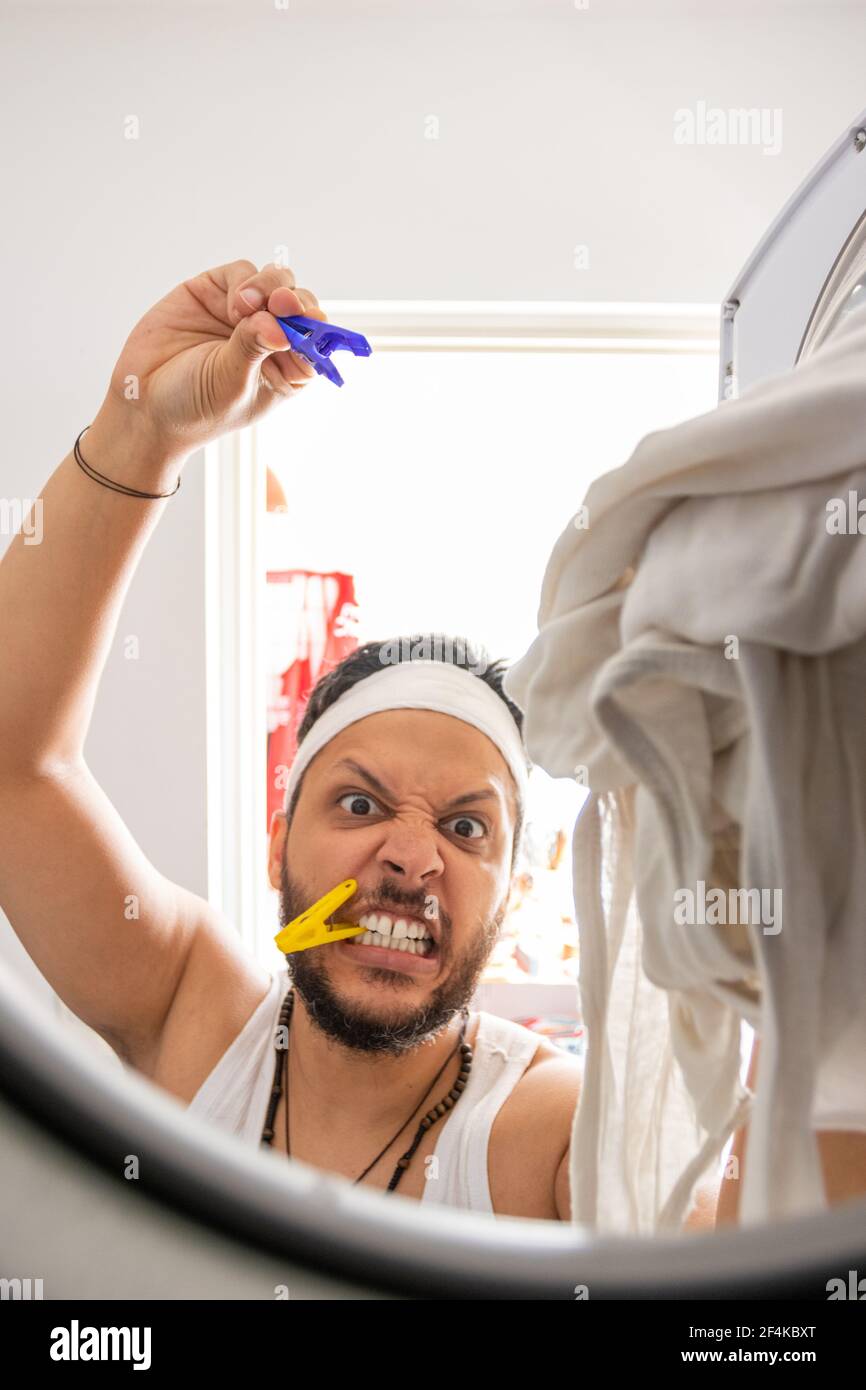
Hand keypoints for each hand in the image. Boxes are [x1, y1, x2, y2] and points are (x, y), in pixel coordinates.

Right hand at [98, 260, 326, 459]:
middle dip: (295, 300)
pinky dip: (242, 282)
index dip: (316, 325)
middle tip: (283, 304)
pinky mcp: (214, 292)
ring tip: (246, 307)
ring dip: (269, 287)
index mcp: (286, 369)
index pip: (316, 339)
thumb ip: (254, 348)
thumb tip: (280, 324)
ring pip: (275, 282)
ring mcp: (242, 313)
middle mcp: (269, 337)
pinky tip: (231, 307)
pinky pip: (241, 273)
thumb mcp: (232, 384)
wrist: (143, 402)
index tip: (310, 320)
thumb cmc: (194, 406)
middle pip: (299, 304)